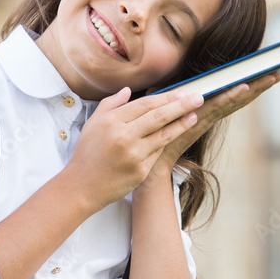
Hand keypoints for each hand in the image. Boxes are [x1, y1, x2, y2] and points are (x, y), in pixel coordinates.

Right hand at [62, 85, 213, 212]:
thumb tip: (128, 91)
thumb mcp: (92, 124)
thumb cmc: (87, 154)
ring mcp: (134, 155)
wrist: (81, 187)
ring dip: (182, 124)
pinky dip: (167, 142)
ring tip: (195, 115)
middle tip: (198, 97)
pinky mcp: (140, 171)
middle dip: (181, 105)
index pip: (145, 104)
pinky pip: (158, 153)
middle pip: (159, 116)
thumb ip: (110, 104)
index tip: (182, 92)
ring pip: (164, 135)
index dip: (167, 97)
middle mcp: (123, 136)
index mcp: (111, 121)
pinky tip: (176, 134)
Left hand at [143, 71, 279, 181]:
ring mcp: (207, 116)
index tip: (265, 73)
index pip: (231, 94)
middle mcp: (210, 113)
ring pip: (234, 99)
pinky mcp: (200, 119)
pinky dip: (233, 96)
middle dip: (259, 84)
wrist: (152, 157)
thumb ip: (176, 98)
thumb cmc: (159, 133)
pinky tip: (245, 87)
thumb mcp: (170, 111)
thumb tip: (180, 85)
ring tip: (272, 76)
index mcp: (206, 109)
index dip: (249, 84)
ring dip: (253, 88)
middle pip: (240, 96)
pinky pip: (219, 105)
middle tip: (279, 72)